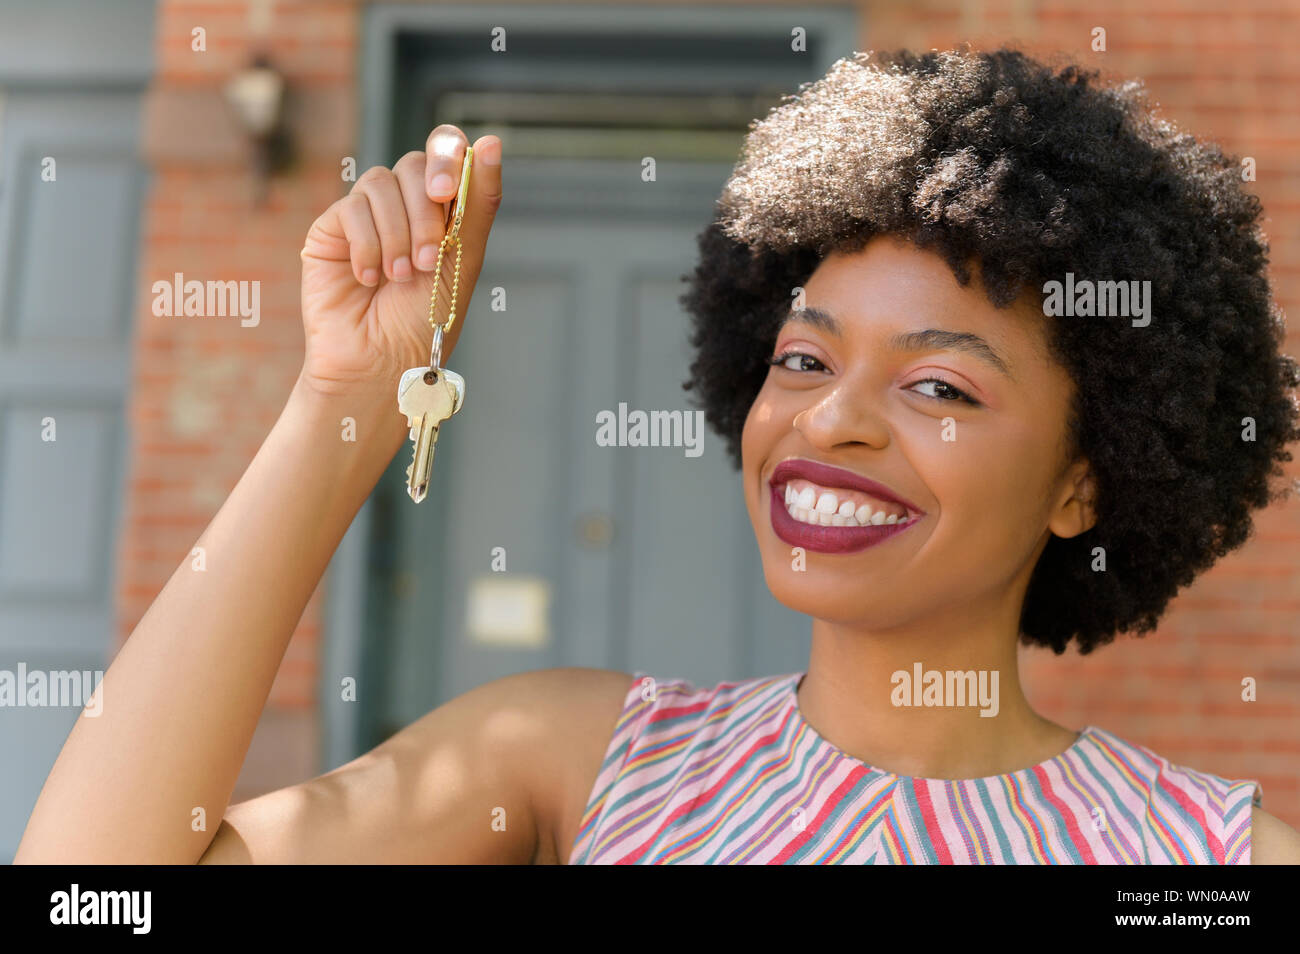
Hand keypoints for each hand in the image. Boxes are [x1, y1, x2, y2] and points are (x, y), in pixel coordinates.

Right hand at [298, 126, 501, 395]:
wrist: (381, 361)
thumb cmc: (426, 320)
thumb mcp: (463, 259)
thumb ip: (478, 203)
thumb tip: (490, 142)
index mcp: (442, 208)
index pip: (446, 150)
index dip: (447, 155)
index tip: (447, 193)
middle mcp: (404, 205)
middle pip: (414, 163)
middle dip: (425, 210)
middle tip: (427, 257)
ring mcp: (366, 215)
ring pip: (380, 183)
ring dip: (398, 233)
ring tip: (400, 277)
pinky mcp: (331, 229)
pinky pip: (350, 208)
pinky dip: (367, 245)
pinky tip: (368, 278)